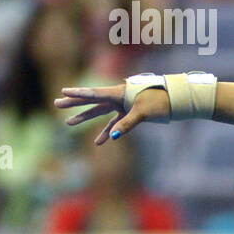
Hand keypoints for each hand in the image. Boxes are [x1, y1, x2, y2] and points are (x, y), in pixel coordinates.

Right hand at [54, 82, 169, 144]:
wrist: (176, 100)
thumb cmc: (160, 102)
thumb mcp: (143, 112)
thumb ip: (127, 124)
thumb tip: (112, 136)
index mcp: (119, 92)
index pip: (95, 93)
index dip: (78, 93)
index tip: (63, 91)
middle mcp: (119, 97)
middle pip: (92, 101)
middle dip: (74, 103)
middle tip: (57, 103)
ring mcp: (124, 105)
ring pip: (100, 112)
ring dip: (85, 118)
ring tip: (68, 123)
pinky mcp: (130, 113)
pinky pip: (115, 124)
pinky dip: (108, 132)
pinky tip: (99, 142)